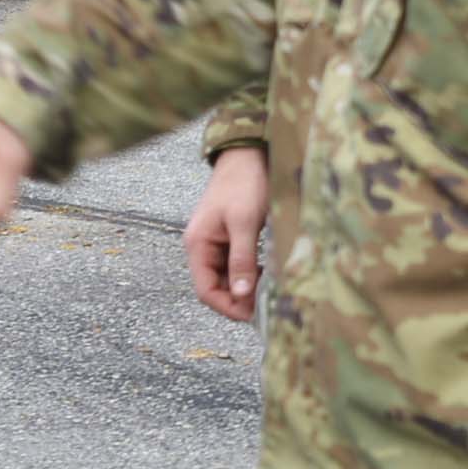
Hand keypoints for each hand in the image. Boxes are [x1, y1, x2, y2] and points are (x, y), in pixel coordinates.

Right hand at [185, 147, 268, 320]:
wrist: (249, 153)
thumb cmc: (244, 184)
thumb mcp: (244, 223)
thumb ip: (241, 259)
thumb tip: (241, 295)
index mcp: (198, 245)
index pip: (205, 290)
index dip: (227, 307)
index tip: (252, 315)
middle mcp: (203, 247)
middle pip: (216, 287)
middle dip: (238, 300)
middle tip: (266, 307)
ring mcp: (216, 243)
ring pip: (228, 278)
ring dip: (245, 289)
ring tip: (269, 294)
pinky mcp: (231, 238)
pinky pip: (237, 265)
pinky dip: (251, 274)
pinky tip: (268, 276)